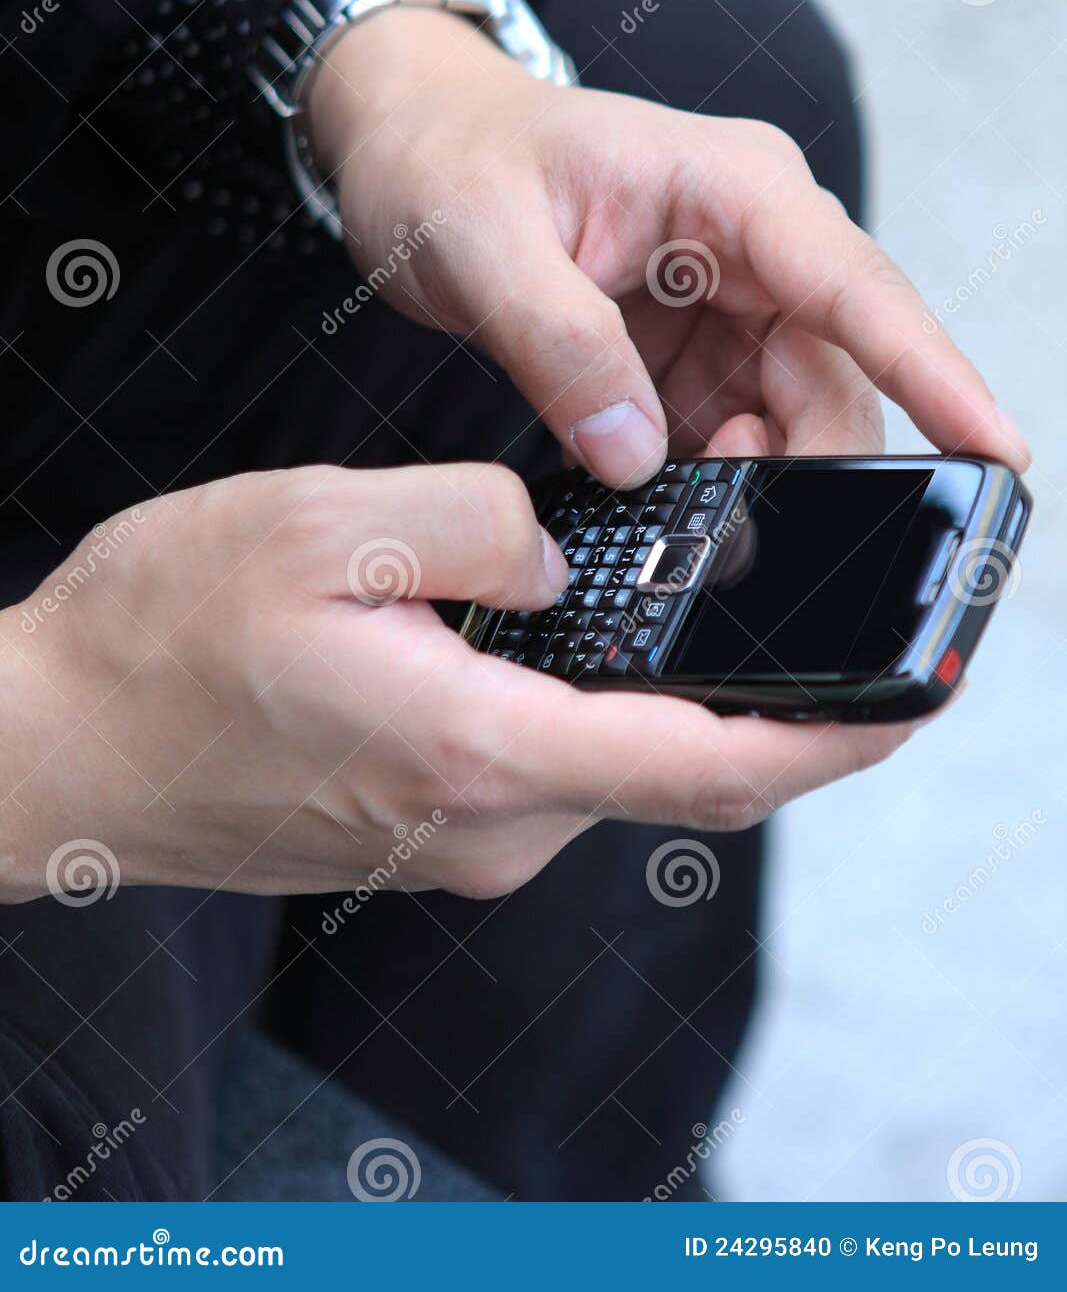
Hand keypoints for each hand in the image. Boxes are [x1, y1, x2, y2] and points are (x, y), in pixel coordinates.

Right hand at [1, 463, 917, 902]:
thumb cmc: (166, 637)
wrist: (60, 747)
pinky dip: (581, 694)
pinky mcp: (427, 824)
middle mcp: (487, 821)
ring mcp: (457, 837)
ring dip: (653, 679)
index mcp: (479, 748)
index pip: (711, 765)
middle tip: (800, 582)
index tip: (915, 695)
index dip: (834, 736)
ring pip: (606, 751)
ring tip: (657, 574)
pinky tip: (545, 620)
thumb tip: (556, 555)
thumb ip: (476, 524)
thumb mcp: (322, 524)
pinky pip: (545, 756)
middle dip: (756, 684)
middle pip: (675, 759)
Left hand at [311, 9, 1030, 484]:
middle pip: (834, 374)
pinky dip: (711, 479)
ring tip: (689, 525)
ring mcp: (730, 299)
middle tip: (745, 541)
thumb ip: (558, 344)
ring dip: (757, 482)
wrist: (415, 140)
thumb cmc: (449, 159)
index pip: (856, 286)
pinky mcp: (695, 349)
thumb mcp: (480, 241)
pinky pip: (733, 429)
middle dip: (810, 466)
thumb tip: (634, 456)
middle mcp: (755, 243)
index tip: (995, 450)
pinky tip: (671, 511)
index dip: (935, 371)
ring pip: (792, 414)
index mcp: (732, 188)